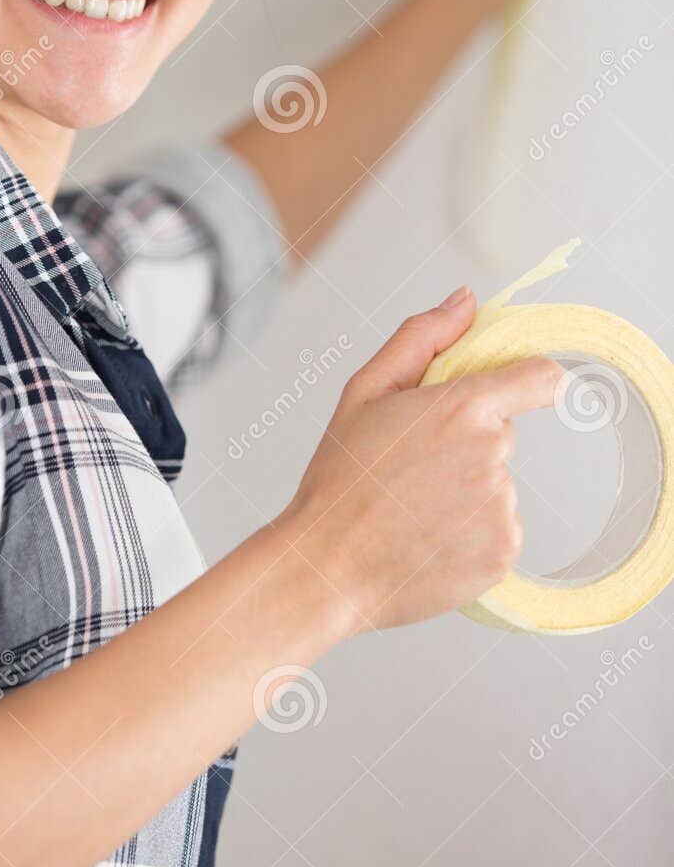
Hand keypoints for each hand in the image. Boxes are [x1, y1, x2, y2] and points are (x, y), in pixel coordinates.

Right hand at [274, 287, 563, 632]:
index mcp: (462, 407)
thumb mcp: (365, 392)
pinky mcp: (504, 552)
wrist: (327, 566)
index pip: (538, 378)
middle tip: (412, 467)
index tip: (515, 391)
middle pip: (502, 435)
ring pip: (498, 484)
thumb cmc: (340, 479)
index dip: (527, 381)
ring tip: (413, 508)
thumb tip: (465, 300)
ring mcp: (502, 507)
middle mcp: (492, 454)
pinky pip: (499, 530)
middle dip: (466, 443)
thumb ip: (421, 339)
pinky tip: (428, 538)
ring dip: (467, 492)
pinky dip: (471, 535)